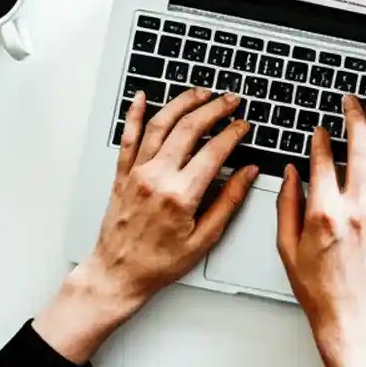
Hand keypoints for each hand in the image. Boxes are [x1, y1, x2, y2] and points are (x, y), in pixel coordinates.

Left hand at [33, 89, 257, 362]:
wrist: (117, 274)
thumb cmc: (159, 263)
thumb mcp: (204, 239)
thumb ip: (228, 201)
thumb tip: (247, 173)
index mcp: (181, 195)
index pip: (214, 151)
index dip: (233, 133)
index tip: (243, 126)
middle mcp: (156, 178)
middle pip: (188, 129)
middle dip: (213, 108)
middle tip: (229, 100)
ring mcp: (136, 173)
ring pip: (160, 125)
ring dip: (182, 103)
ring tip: (200, 92)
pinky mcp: (121, 175)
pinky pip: (128, 138)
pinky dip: (134, 115)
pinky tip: (141, 98)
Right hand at [276, 96, 365, 366]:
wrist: (351, 313)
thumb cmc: (318, 286)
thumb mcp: (286, 246)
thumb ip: (287, 204)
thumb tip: (291, 172)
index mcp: (324, 212)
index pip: (323, 159)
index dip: (320, 138)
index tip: (319, 128)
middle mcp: (356, 208)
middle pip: (359, 149)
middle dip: (354, 117)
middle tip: (350, 101)